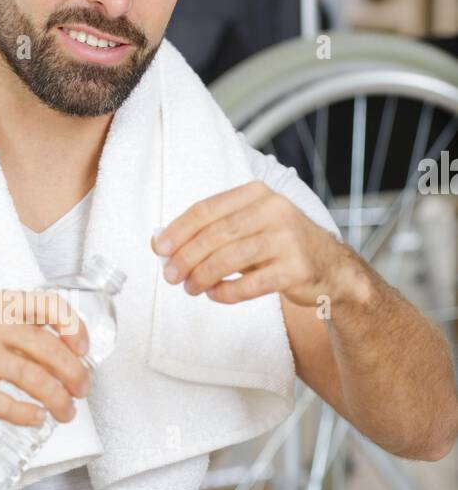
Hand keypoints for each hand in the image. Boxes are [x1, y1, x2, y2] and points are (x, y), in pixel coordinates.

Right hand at [0, 288, 91, 426]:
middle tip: (81, 390)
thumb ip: (22, 329)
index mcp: (1, 305)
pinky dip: (26, 414)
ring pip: (32, 378)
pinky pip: (3, 403)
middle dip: (73, 374)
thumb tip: (65, 353)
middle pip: (48, 348)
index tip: (84, 350)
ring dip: (56, 399)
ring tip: (65, 411)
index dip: (75, 328)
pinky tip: (36, 418)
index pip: (50, 306)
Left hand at [151, 180, 350, 307]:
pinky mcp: (296, 269)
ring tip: (190, 288)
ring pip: (230, 258)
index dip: (179, 230)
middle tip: (170, 275)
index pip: (207, 209)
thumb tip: (160, 243)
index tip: (159, 249)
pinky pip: (250, 284)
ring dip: (203, 276)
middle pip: (217, 234)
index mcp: (257, 194)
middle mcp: (275, 210)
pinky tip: (215, 295)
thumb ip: (211, 231)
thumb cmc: (278, 247)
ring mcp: (288, 238)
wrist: (330, 269)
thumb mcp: (248, 228)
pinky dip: (227, 292)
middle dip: (187, 257)